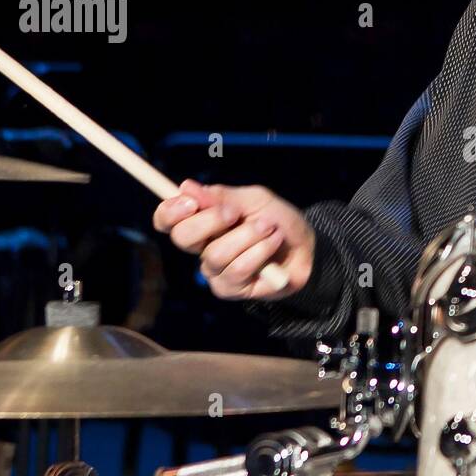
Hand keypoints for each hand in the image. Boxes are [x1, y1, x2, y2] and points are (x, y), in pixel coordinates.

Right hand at [152, 179, 315, 300]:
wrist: (307, 247)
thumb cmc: (278, 221)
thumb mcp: (255, 199)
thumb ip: (223, 195)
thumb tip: (186, 187)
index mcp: (202, 222)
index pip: (167, 220)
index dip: (170, 211)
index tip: (190, 202)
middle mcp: (202, 248)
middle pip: (182, 237)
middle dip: (210, 221)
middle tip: (235, 213)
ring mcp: (214, 271)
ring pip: (215, 254)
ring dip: (247, 236)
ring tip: (270, 228)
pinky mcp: (230, 289)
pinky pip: (237, 270)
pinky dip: (260, 252)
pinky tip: (273, 245)